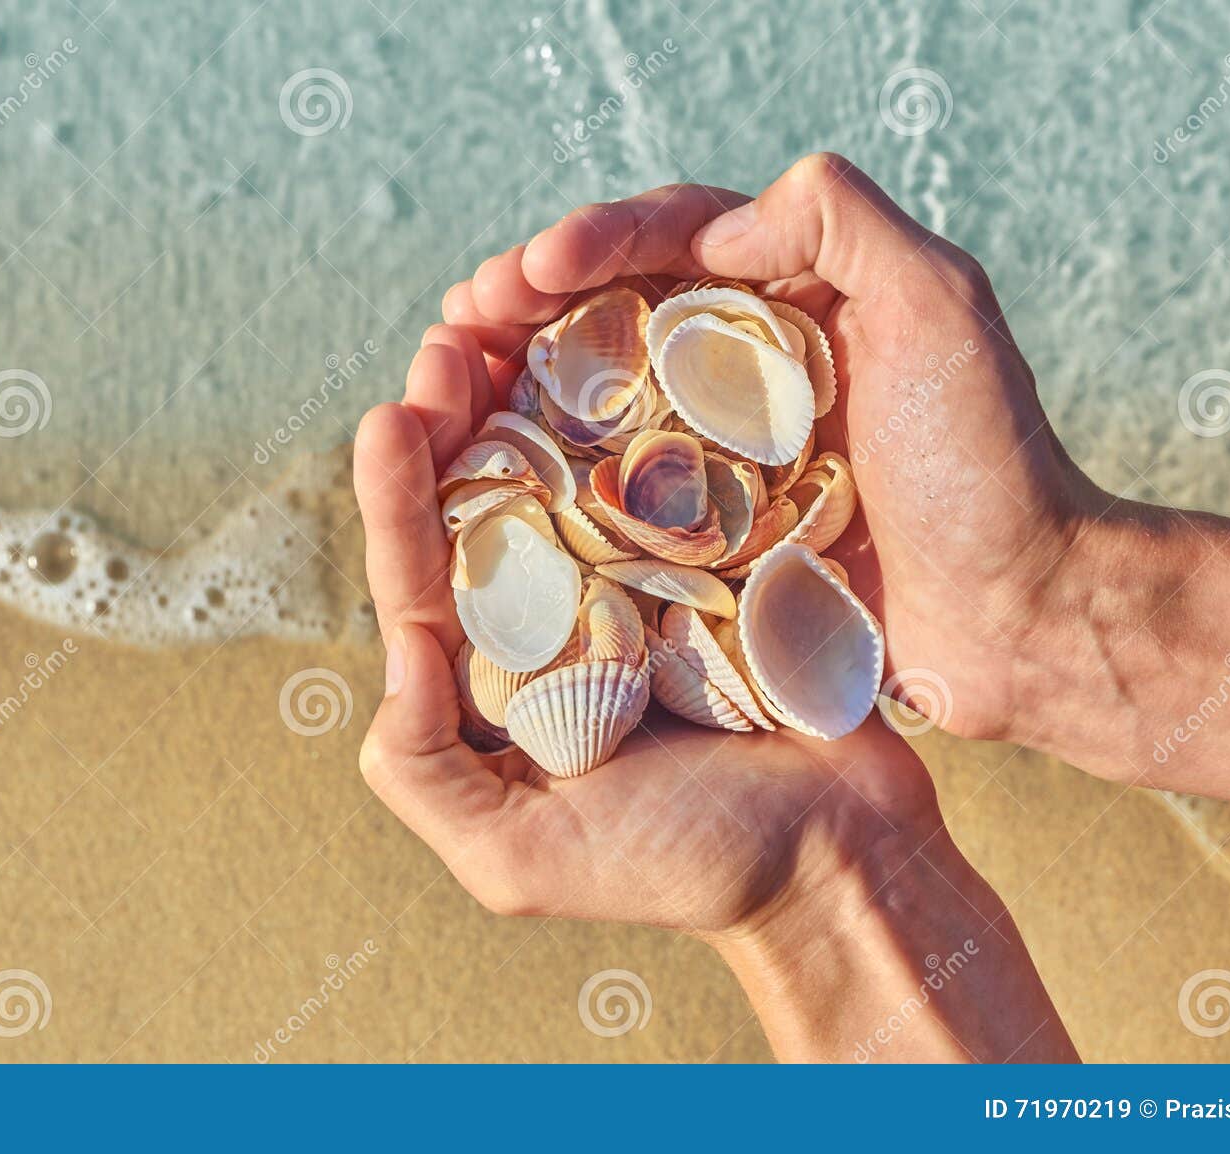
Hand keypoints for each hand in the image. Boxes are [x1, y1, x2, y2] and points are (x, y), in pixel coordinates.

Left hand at [352, 331, 936, 936]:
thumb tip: (394, 652)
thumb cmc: (681, 866)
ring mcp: (627, 586)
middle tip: (447, 346)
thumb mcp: (517, 857)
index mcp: (492, 683)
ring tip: (501, 322)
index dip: (399, 499)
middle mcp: (549, 624)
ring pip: (560, 472)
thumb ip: (423, 772)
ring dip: (525, 396)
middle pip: (480, 507)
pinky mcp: (705, 561)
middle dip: (452, 422)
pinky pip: (659, 474)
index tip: (389, 417)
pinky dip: (630, 416)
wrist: (839, 853)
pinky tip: (613, 349)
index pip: (426, 581)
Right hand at [448, 153, 1102, 746]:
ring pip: (592, 400)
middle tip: (462, 317)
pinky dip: (540, 477)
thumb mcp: (938, 306)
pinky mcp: (700, 536)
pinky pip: (603, 493)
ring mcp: (714, 456)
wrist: (1014, 616)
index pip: (672, 242)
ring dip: (513, 386)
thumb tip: (717, 225)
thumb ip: (841, 222)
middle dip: (526, 307)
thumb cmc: (985, 465)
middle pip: (609, 316)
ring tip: (448, 381)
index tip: (535, 267)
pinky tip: (485, 473)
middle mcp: (740, 372)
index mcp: (789, 303)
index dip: (594, 243)